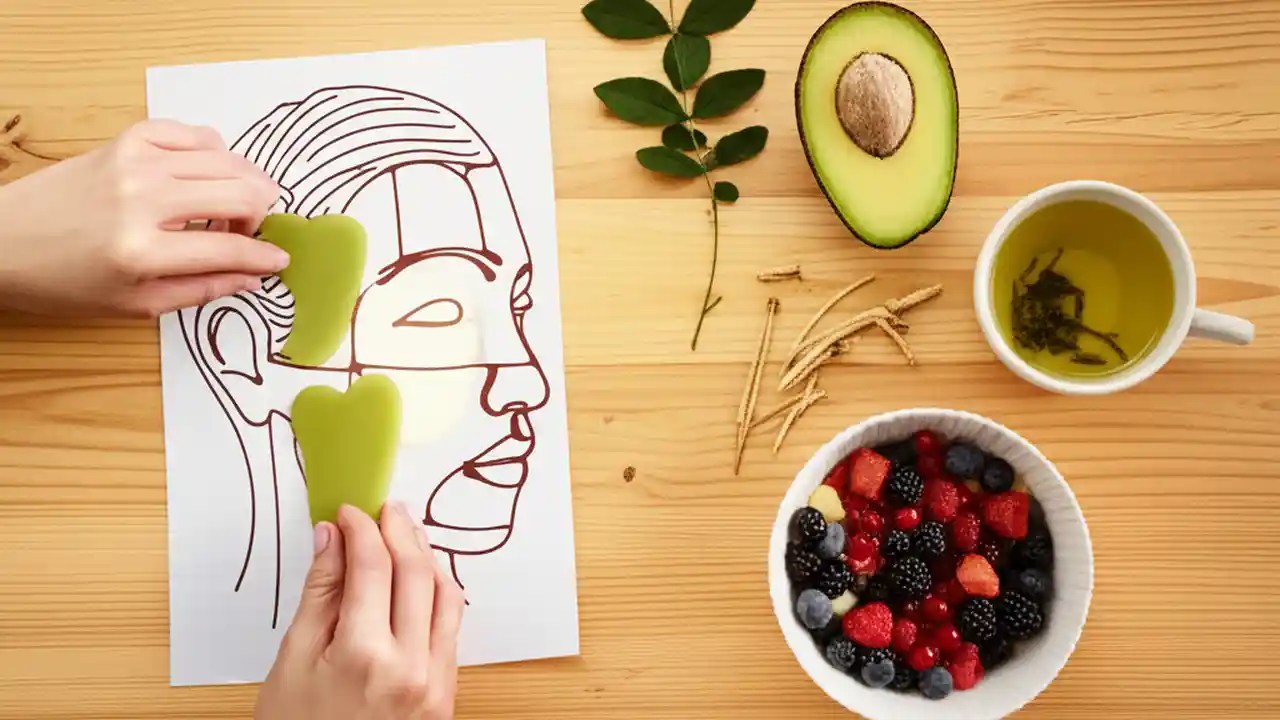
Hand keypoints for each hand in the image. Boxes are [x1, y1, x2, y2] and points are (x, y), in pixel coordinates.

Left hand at [0, 119, 286, 316]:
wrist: (3, 239)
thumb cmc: (63, 281)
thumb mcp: (133, 304)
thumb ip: (199, 290)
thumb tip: (251, 277)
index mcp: (143, 251)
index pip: (230, 249)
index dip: (264, 256)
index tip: (280, 259)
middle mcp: (143, 200)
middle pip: (238, 194)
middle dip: (262, 214)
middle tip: (254, 230)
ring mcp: (135, 162)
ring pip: (224, 160)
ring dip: (245, 182)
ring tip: (236, 205)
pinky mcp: (127, 141)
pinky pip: (192, 134)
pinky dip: (214, 151)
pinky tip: (211, 172)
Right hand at [256, 503, 464, 719]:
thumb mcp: (293, 662)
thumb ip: (319, 595)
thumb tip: (330, 538)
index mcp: (363, 657)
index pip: (373, 566)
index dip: (361, 528)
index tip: (349, 511)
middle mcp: (410, 668)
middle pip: (416, 573)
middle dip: (400, 531)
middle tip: (383, 509)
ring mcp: (435, 684)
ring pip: (446, 597)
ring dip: (427, 558)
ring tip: (405, 534)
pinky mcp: (446, 696)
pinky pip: (451, 629)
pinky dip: (437, 595)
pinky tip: (419, 579)